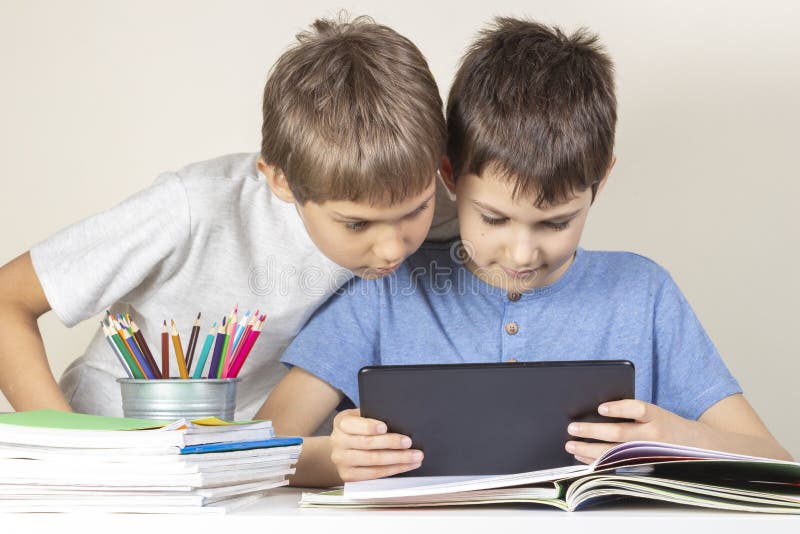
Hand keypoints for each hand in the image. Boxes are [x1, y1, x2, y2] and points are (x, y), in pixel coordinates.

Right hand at [330, 408, 423, 481]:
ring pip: (373, 460)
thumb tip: (397, 419)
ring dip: (398, 459)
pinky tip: (406, 465)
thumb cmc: (358, 430)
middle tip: (409, 442)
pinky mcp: (348, 475)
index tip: (385, 427)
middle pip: (367, 444)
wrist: (342, 449)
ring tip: (415, 456)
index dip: (369, 426)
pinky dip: (393, 469)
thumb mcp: (359, 418)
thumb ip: (372, 417)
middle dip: (391, 443)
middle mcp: (338, 442)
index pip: (354, 425)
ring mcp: (341, 461)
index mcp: (341, 423)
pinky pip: (374, 473)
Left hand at [565, 399, 699, 463]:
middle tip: (571, 428)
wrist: (696, 445)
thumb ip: (631, 412)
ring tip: (571, 445)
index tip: (601, 408)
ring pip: (615, 452)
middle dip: (592, 431)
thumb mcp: (655, 413)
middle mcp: (653, 434)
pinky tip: (585, 457)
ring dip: (590, 449)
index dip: (619, 408)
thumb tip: (594, 412)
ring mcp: (648, 452)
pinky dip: (599, 461)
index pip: (638, 409)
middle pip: (619, 433)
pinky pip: (617, 464)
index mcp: (655, 415)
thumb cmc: (665, 424)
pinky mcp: (644, 465)